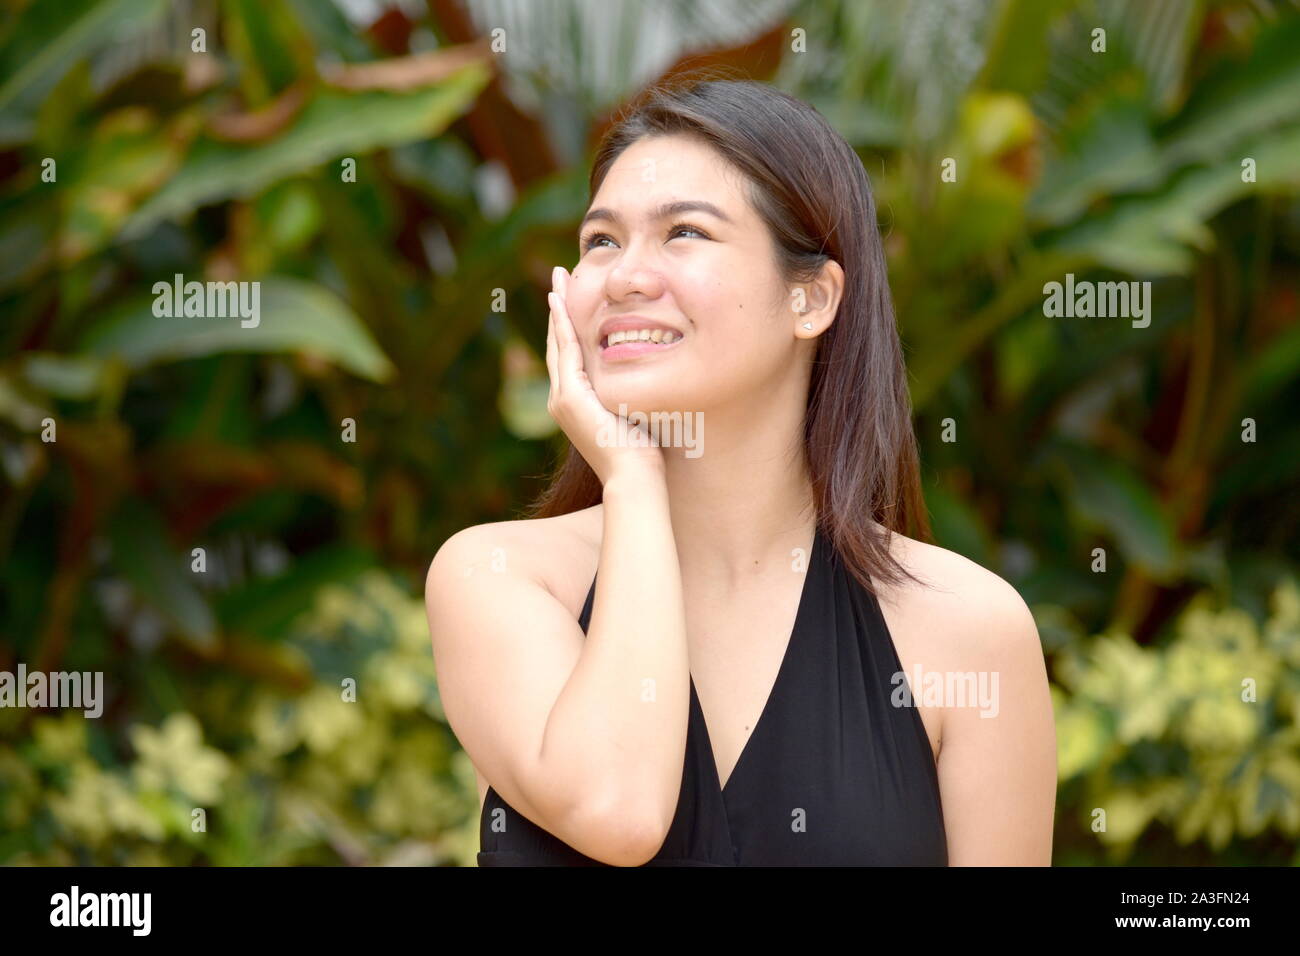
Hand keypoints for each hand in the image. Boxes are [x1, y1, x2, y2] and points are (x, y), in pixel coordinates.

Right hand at [545, 266, 664, 485]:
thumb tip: (648, 379)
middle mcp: (562, 400)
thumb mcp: (635, 414)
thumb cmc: (642, 455)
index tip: (572, 299)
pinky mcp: (570, 398)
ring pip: (558, 343)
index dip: (570, 326)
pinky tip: (560, 302)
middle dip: (558, 310)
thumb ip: (632, 394)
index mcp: (577, 404)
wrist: (635, 477)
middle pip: (558, 345)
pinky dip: (561, 325)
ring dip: (557, 309)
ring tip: (558, 280)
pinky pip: (565, 351)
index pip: (570, 356)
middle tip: (559, 278)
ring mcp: (563, 399)